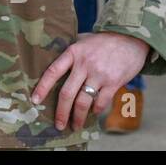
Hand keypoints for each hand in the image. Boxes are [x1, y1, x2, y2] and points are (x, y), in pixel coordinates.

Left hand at [30, 32, 149, 131]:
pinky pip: (101, 101)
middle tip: (58, 125)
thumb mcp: (83, 41)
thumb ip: (71, 54)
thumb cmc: (104, 41)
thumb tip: (55, 68)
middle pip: (67, 93)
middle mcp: (84, 64)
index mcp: (73, 52)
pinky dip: (96, 110)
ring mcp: (99, 74)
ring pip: (83, 101)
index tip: (35, 100)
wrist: (131, 39)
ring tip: (76, 125)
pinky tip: (93, 113)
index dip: (42, 87)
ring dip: (78, 117)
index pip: (53, 71)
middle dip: (61, 112)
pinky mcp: (114, 82)